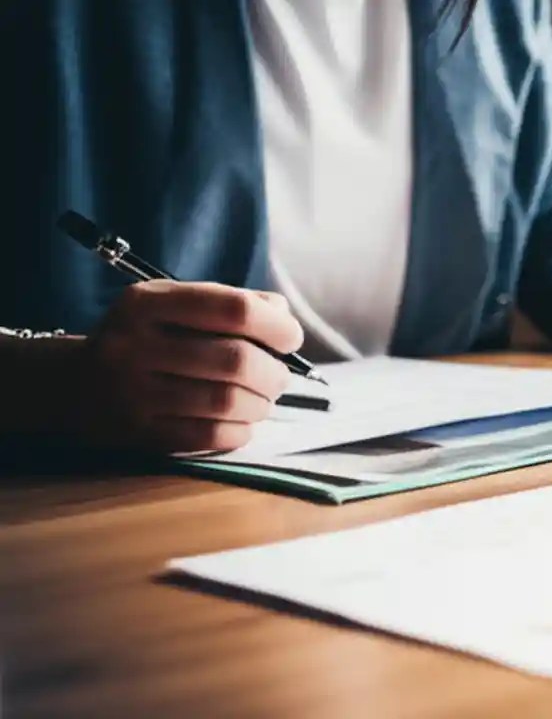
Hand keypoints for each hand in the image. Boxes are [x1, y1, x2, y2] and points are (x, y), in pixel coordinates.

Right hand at [71, 281, 303, 452]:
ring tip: (261, 399)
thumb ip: (229, 303)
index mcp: (147, 302)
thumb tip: (284, 318)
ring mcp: (132, 392)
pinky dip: (241, 430)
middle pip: (236, 360)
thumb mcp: (172, 305)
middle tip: (279, 377)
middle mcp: (134, 344)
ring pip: (228, 401)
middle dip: (274, 372)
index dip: (277, 326)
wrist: (74, 385)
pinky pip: (211, 437)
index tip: (290, 339)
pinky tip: (241, 422)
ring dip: (261, 403)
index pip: (234, 309)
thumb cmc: (145, 339)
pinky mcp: (139, 433)